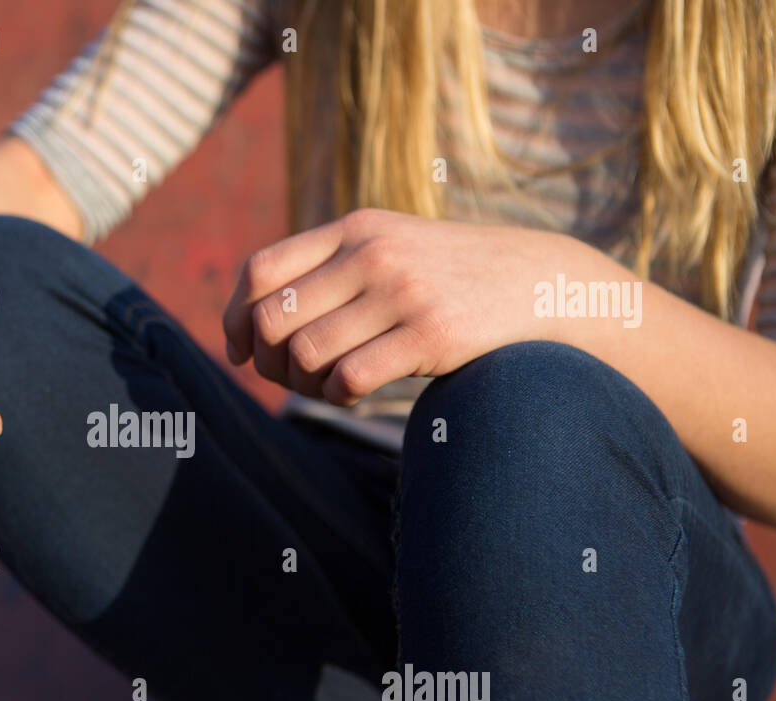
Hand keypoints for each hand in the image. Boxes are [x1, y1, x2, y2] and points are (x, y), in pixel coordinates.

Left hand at [222, 208, 591, 404]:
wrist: (540, 281)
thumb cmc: (448, 275)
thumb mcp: (389, 246)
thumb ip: (329, 267)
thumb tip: (253, 322)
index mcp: (354, 229)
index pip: (261, 271)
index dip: (235, 318)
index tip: (241, 351)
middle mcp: (372, 253)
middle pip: (273, 319)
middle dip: (269, 361)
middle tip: (291, 377)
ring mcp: (402, 292)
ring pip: (306, 353)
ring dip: (304, 384)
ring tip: (327, 386)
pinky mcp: (431, 334)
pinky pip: (349, 377)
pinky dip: (337, 396)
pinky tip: (353, 393)